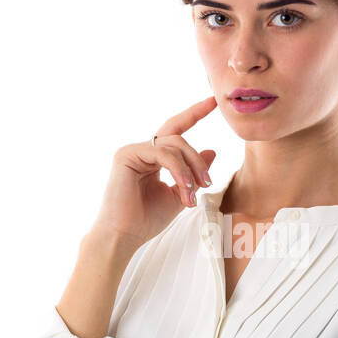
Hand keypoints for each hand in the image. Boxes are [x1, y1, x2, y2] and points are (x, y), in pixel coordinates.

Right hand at [89, 97, 219, 247]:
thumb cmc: (146, 220)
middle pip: (179, 138)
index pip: (176, 130)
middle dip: (196, 159)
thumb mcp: (180, 194)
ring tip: (191, 194)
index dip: (194, 114)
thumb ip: (193, 173)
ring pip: (174, 145)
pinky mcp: (126, 154)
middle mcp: (142, 150)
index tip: (213, 101)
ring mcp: (133, 150)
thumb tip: (212, 150)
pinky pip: (163, 154)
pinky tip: (183, 189)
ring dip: (190, 169)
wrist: (125, 236)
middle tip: (208, 183)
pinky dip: (178, 171)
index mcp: (153, 157)